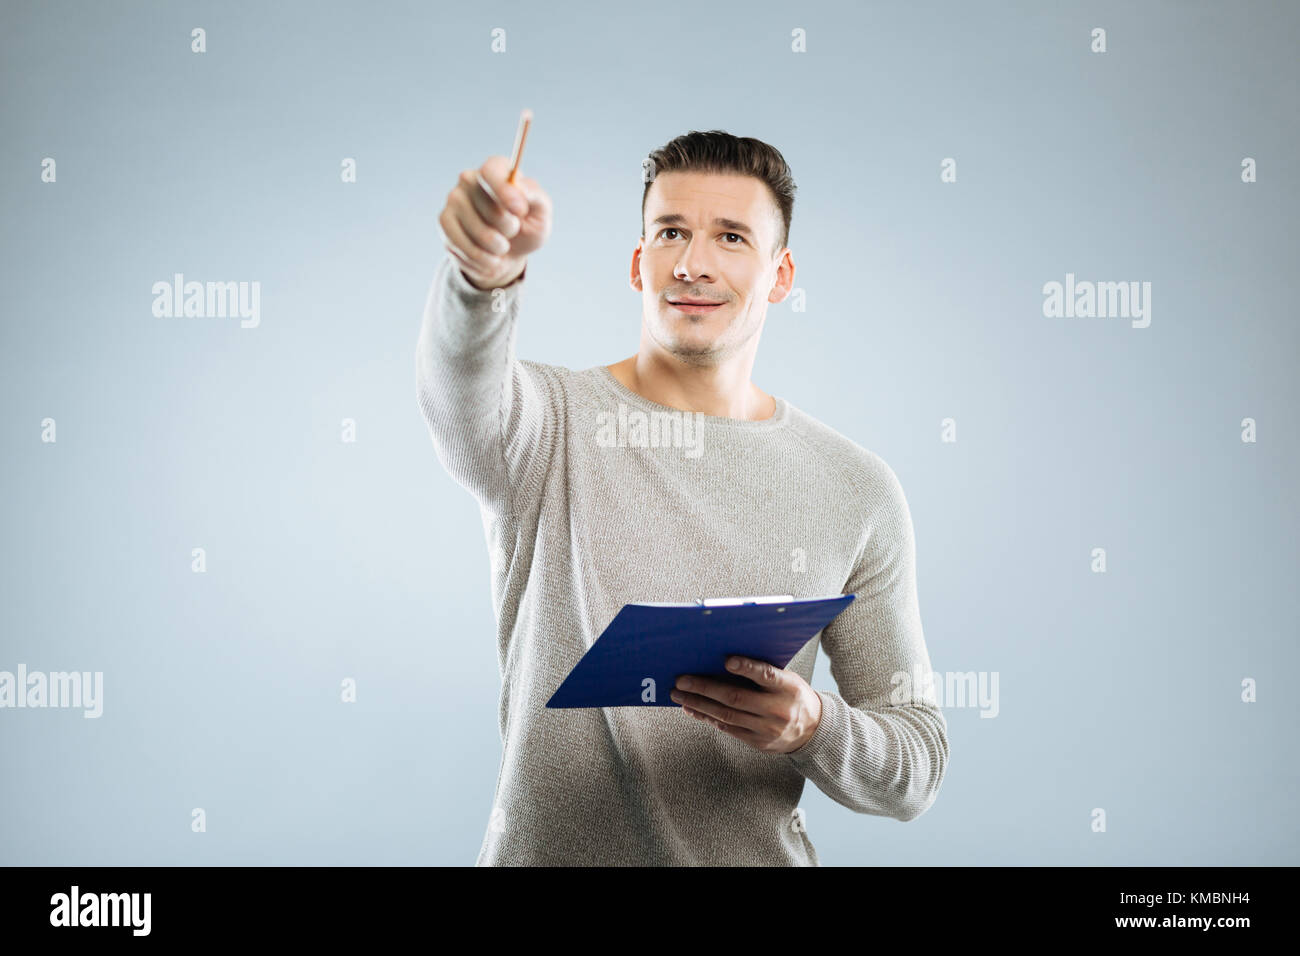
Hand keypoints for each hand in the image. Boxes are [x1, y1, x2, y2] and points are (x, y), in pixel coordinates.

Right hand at [438, 154, 551, 289]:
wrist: (509, 255)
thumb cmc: (527, 228)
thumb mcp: (541, 213)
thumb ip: (535, 197)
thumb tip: (519, 187)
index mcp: (496, 170)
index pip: (491, 169)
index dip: (504, 190)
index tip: (520, 210)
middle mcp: (469, 179)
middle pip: (483, 200)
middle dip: (507, 226)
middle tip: (514, 231)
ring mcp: (454, 199)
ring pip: (474, 227)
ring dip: (496, 246)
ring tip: (503, 246)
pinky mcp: (444, 222)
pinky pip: (462, 244)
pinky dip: (482, 258)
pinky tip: (490, 257)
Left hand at [669, 656, 822, 753]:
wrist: (813, 730)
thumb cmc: (793, 695)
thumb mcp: (788, 679)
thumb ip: (763, 672)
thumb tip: (724, 661)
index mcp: (788, 687)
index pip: (766, 675)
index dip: (747, 667)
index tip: (727, 660)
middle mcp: (778, 710)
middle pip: (736, 698)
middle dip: (705, 688)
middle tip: (682, 681)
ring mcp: (767, 729)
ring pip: (727, 716)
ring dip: (699, 704)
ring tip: (680, 695)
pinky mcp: (758, 742)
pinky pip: (728, 729)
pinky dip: (708, 718)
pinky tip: (694, 709)